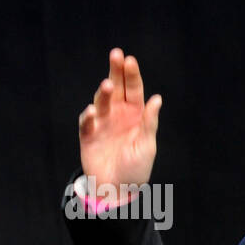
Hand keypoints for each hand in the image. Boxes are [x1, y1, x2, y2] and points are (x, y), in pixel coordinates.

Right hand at [77, 48, 162, 202]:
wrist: (117, 190)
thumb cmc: (136, 169)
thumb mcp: (147, 146)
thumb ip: (149, 123)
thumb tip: (157, 99)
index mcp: (135, 116)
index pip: (134, 91)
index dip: (131, 75)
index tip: (130, 60)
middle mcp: (118, 115)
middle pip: (116, 89)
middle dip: (116, 71)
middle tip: (116, 54)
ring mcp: (102, 123)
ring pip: (101, 101)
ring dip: (102, 93)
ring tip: (106, 86)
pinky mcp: (88, 135)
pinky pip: (87, 122)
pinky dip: (88, 117)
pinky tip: (93, 113)